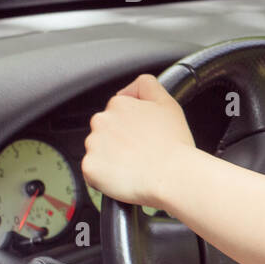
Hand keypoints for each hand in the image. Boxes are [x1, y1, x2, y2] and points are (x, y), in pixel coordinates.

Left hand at [83, 74, 196, 208]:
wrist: (172, 176)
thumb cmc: (174, 145)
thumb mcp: (168, 103)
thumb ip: (147, 86)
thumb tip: (132, 87)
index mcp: (118, 104)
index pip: (117, 113)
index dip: (132, 126)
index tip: (143, 137)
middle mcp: (101, 121)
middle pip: (106, 132)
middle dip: (119, 141)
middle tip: (142, 153)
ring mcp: (93, 144)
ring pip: (99, 152)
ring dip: (112, 159)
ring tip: (136, 167)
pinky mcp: (90, 168)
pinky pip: (94, 173)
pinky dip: (106, 177)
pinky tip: (126, 177)